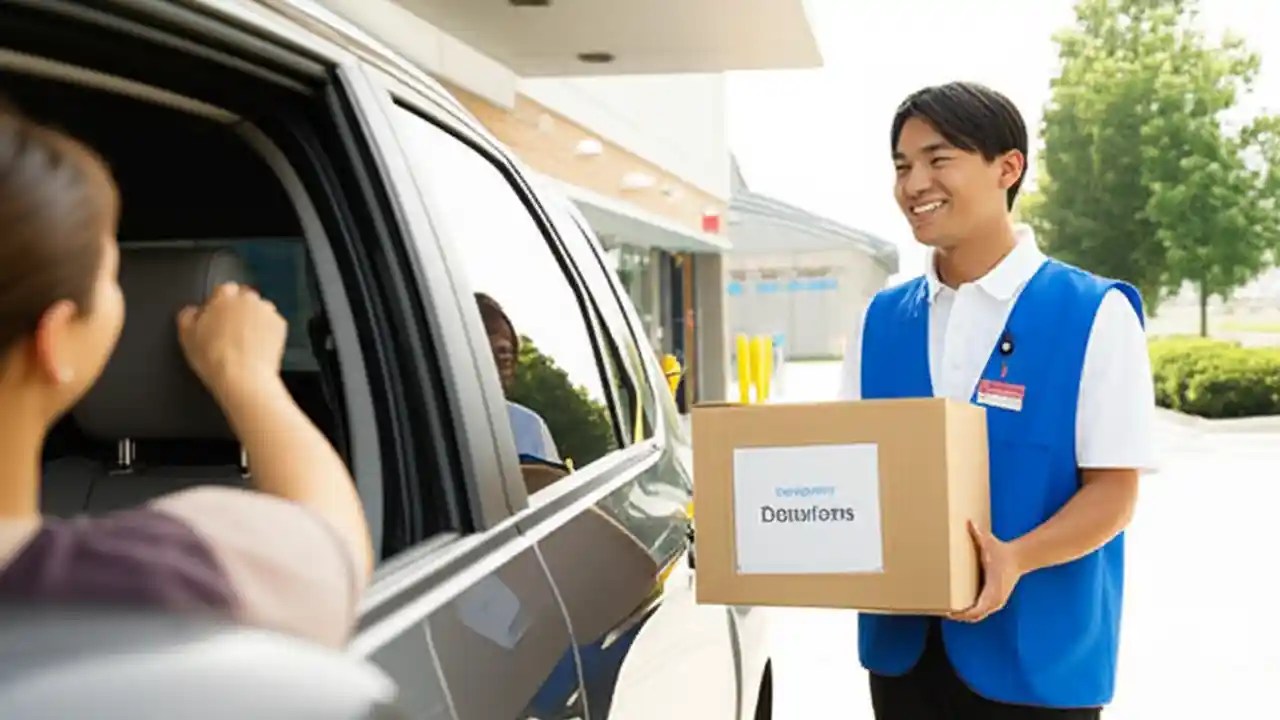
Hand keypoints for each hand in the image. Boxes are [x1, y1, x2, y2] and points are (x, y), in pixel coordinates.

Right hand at [177, 283, 286, 397]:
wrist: (243, 377)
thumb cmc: (213, 357)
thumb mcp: (187, 335)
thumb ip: (188, 315)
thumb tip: (192, 311)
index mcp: (224, 297)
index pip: (224, 290)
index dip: (220, 303)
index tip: (218, 316)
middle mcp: (248, 299)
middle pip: (244, 297)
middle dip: (239, 309)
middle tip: (231, 330)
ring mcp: (266, 311)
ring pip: (260, 309)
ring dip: (255, 318)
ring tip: (246, 340)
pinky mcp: (280, 325)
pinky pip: (272, 323)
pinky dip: (267, 330)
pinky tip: (259, 345)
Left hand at [950, 520, 1024, 622]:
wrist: (1019, 557)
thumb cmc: (1002, 552)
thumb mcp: (989, 543)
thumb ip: (978, 534)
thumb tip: (970, 522)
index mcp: (992, 590)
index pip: (976, 610)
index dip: (962, 614)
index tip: (950, 613)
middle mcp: (995, 599)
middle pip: (975, 617)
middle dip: (960, 617)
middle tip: (944, 613)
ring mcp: (997, 601)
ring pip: (979, 616)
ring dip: (966, 616)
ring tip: (950, 612)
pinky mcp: (997, 600)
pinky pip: (982, 611)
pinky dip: (972, 613)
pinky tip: (961, 608)